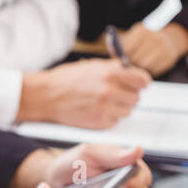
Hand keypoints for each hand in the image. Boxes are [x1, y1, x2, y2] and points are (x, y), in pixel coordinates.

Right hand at [18, 58, 151, 127]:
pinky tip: (94, 110)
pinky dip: (108, 117)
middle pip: (136, 98)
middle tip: (114, 94)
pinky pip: (115, 121)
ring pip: (127, 111)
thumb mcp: (92, 65)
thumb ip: (114, 69)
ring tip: (101, 102)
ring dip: (118, 108)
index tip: (136, 84)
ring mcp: (105, 107)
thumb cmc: (66, 79)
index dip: (139, 82)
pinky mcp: (99, 122)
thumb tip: (133, 73)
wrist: (45, 95)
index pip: (143, 81)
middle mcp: (110, 90)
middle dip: (127, 96)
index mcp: (111, 72)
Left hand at [119, 22, 187, 75]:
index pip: (126, 49)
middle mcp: (155, 36)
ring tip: (139, 64)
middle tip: (130, 64)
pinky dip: (149, 70)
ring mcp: (164, 46)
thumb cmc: (145, 41)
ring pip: (144, 66)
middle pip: (135, 58)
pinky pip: (154, 70)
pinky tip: (150, 65)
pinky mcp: (170, 57)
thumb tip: (113, 53)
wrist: (172, 38)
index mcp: (142, 30)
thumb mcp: (133, 37)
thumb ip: (119, 45)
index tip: (122, 59)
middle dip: (130, 63)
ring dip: (139, 68)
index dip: (122, 57)